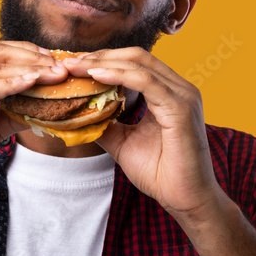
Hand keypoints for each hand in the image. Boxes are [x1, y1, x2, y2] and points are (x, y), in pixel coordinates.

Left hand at [64, 48, 227, 226]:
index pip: (134, 63)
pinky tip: (95, 76)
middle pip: (136, 56)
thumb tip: (77, 114)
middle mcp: (179, 88)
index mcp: (169, 93)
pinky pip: (146, 82)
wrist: (186, 200)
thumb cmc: (162, 174)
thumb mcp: (124, 143)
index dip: (104, 59)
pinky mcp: (181, 108)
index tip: (74, 65)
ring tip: (77, 66)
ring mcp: (183, 96)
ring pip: (139, 64)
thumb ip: (106, 124)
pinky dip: (118, 75)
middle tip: (69, 62)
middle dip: (100, 56)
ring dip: (104, 63)